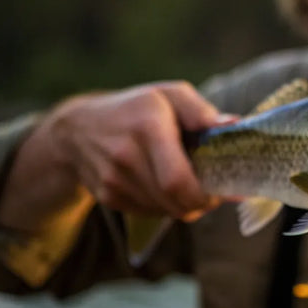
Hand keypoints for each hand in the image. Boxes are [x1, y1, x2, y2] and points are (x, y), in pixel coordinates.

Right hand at [46, 81, 232, 220]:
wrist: (76, 129)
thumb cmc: (135, 108)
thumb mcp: (168, 94)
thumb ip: (200, 111)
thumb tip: (232, 126)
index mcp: (147, 127)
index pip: (177, 181)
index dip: (205, 195)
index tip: (223, 189)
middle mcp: (126, 156)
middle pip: (175, 201)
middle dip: (201, 203)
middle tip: (214, 192)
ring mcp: (113, 180)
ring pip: (165, 211)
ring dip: (185, 205)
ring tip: (189, 183)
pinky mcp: (108, 197)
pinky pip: (150, 212)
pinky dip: (166, 206)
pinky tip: (164, 186)